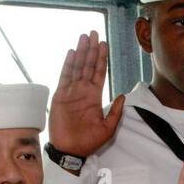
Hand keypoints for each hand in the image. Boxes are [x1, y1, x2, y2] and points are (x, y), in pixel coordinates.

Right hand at [48, 30, 124, 161]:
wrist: (71, 150)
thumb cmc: (89, 141)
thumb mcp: (108, 128)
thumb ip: (115, 111)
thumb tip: (123, 95)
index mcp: (94, 96)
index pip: (99, 72)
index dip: (101, 58)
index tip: (104, 44)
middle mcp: (83, 91)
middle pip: (88, 65)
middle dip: (91, 49)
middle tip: (94, 33)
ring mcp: (71, 92)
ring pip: (77, 67)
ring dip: (81, 52)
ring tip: (84, 37)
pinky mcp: (60, 96)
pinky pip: (65, 77)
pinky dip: (68, 64)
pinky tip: (72, 52)